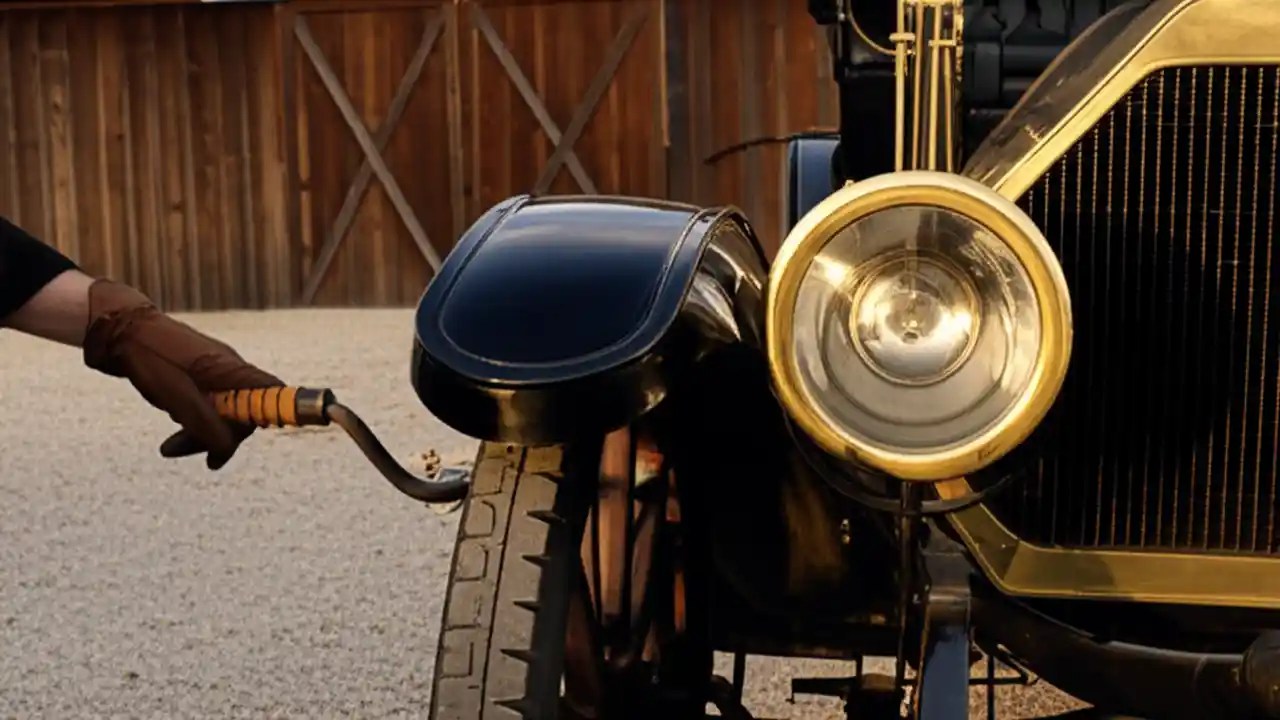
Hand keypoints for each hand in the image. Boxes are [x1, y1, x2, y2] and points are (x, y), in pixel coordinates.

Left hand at [81, 280, 282, 469]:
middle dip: (224, 437)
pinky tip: (172, 431)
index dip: (273, 415)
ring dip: (201, 434)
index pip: (273, 393)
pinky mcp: (198, 374)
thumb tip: (227, 448)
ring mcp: (214, 371)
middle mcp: (229, 369)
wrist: (118, 327)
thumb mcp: (177, 396)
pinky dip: (193, 422)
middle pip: (245, 411)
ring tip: (168, 449)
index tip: (252, 437)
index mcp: (231, 370)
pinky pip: (207, 404)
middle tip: (205, 460)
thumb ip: (204, 424)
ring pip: (222, 411)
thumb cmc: (150, 358)